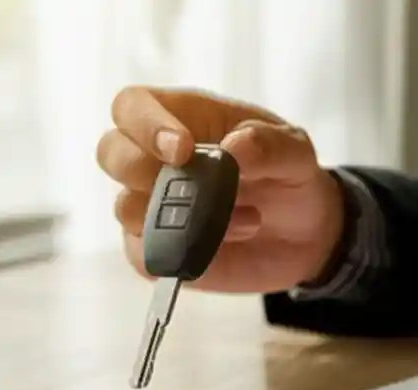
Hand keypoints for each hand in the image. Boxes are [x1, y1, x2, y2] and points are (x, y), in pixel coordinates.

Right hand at [97, 87, 345, 291]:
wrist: (306, 233)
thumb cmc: (289, 176)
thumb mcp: (296, 151)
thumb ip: (270, 144)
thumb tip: (235, 146)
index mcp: (183, 118)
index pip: (133, 105)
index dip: (144, 124)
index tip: (182, 149)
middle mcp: (156, 159)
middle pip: (110, 152)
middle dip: (141, 169)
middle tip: (194, 188)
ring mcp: (152, 206)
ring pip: (126, 208)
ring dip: (183, 218)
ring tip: (247, 220)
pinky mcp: (160, 249)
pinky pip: (146, 256)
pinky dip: (183, 253)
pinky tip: (226, 246)